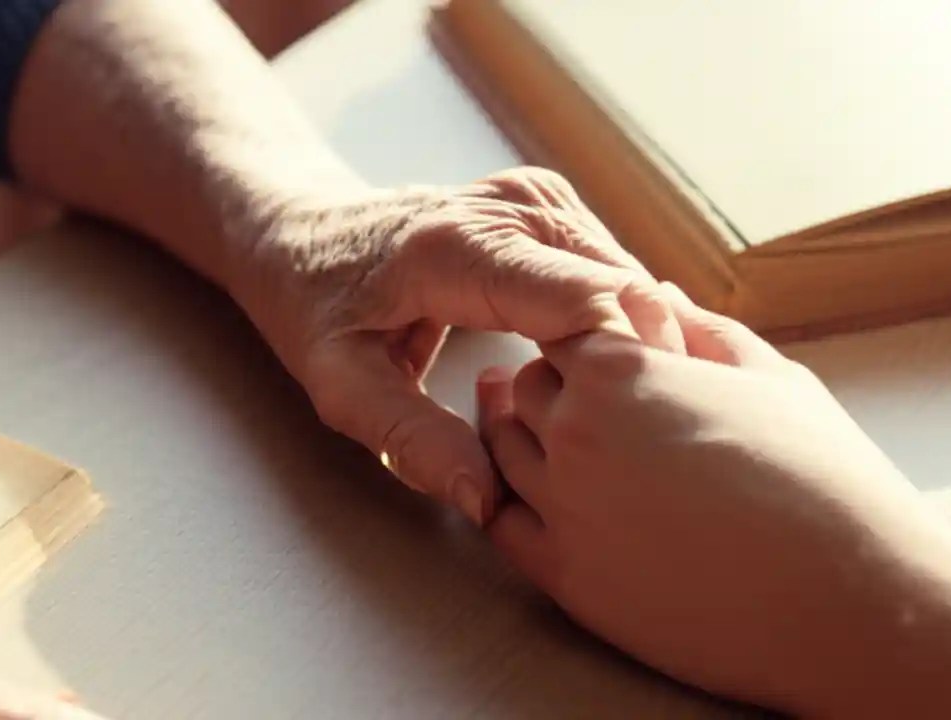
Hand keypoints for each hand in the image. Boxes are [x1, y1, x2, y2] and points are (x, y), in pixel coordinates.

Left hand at [230, 167, 682, 525]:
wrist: (299, 229)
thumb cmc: (314, 307)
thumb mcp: (340, 385)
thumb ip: (411, 439)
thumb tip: (484, 500)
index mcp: (459, 249)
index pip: (589, 302)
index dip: (631, 369)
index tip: (643, 436)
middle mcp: (509, 207)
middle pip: (627, 290)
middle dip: (651, 367)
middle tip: (648, 443)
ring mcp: (535, 197)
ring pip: (633, 278)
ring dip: (645, 346)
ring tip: (631, 414)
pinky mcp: (548, 202)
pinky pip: (616, 268)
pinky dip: (626, 320)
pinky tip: (612, 370)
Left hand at [476, 286, 927, 713]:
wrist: (849, 602)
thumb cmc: (825, 479)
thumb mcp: (772, 378)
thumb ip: (702, 330)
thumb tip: (659, 296)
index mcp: (621, 369)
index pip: (561, 327)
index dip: (579, 333)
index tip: (596, 345)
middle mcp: (573, 431)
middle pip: (526, 388)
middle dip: (549, 384)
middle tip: (577, 394)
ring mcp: (561, 508)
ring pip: (503, 452)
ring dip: (519, 436)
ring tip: (559, 439)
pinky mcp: (565, 579)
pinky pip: (503, 524)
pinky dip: (507, 500)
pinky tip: (536, 496)